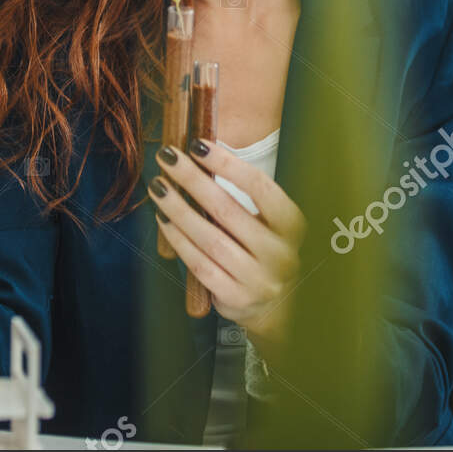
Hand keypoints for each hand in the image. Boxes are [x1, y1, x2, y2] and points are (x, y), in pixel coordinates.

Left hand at [150, 140, 305, 356]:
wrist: (278, 307)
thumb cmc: (264, 251)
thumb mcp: (268, 224)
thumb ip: (242, 197)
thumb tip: (198, 157)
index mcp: (293, 226)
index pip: (260, 187)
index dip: (227, 163)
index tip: (197, 144)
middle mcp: (281, 253)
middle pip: (228, 210)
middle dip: (192, 179)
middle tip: (167, 156)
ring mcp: (259, 279)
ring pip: (209, 238)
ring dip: (178, 209)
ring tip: (159, 187)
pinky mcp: (236, 298)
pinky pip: (200, 264)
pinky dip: (179, 240)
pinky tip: (164, 220)